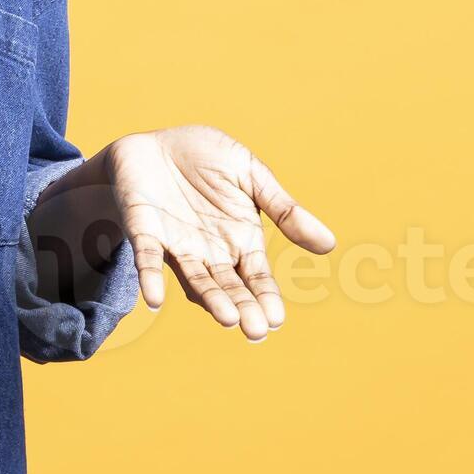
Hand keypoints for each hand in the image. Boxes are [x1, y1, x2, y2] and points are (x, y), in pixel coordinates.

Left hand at [100, 125, 335, 340]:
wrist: (156, 142)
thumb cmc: (206, 159)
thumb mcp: (252, 176)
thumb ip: (284, 210)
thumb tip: (329, 245)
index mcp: (240, 239)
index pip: (256, 276)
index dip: (266, 296)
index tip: (277, 318)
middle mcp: (210, 250)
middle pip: (228, 285)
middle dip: (242, 307)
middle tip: (255, 331)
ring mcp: (177, 243)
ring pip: (194, 278)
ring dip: (208, 298)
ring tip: (226, 318)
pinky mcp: (144, 230)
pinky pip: (147, 257)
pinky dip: (151, 277)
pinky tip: (155, 299)